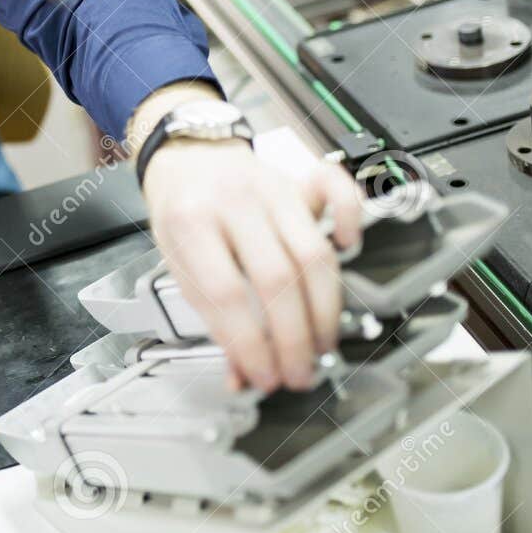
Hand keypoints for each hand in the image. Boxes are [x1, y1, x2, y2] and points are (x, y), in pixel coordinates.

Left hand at [143, 140, 362, 392]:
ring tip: (322, 344)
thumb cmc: (184, 214)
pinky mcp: (298, 179)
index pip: (227, 293)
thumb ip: (213, 318)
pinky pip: (337, 190)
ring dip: (324, 310)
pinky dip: (351, 219)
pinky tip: (348, 250)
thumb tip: (242, 375)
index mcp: (191, 221)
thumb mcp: (180, 265)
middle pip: (276, 278)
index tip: (264, 375)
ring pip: (312, 252)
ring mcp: (271, 187)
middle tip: (299, 372)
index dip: (251, 344)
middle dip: (293, 338)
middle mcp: (234, 201)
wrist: (186, 157)